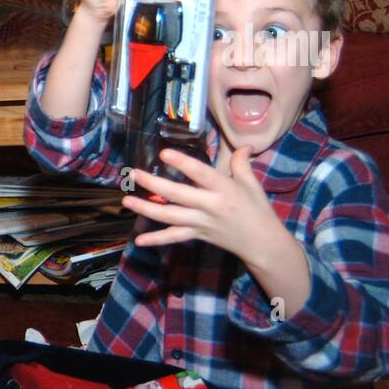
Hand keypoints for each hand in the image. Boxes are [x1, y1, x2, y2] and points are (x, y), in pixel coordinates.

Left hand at [123, 148, 314, 313]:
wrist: (262, 243)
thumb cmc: (257, 210)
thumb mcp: (252, 184)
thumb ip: (241, 163)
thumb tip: (244, 145)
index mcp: (224, 190)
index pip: (200, 174)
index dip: (182, 163)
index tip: (164, 153)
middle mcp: (209, 206)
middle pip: (177, 195)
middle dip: (154, 185)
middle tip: (134, 174)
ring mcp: (201, 223)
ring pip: (169, 217)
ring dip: (146, 209)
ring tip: (126, 201)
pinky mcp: (196, 235)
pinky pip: (174, 238)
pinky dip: (156, 240)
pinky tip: (138, 241)